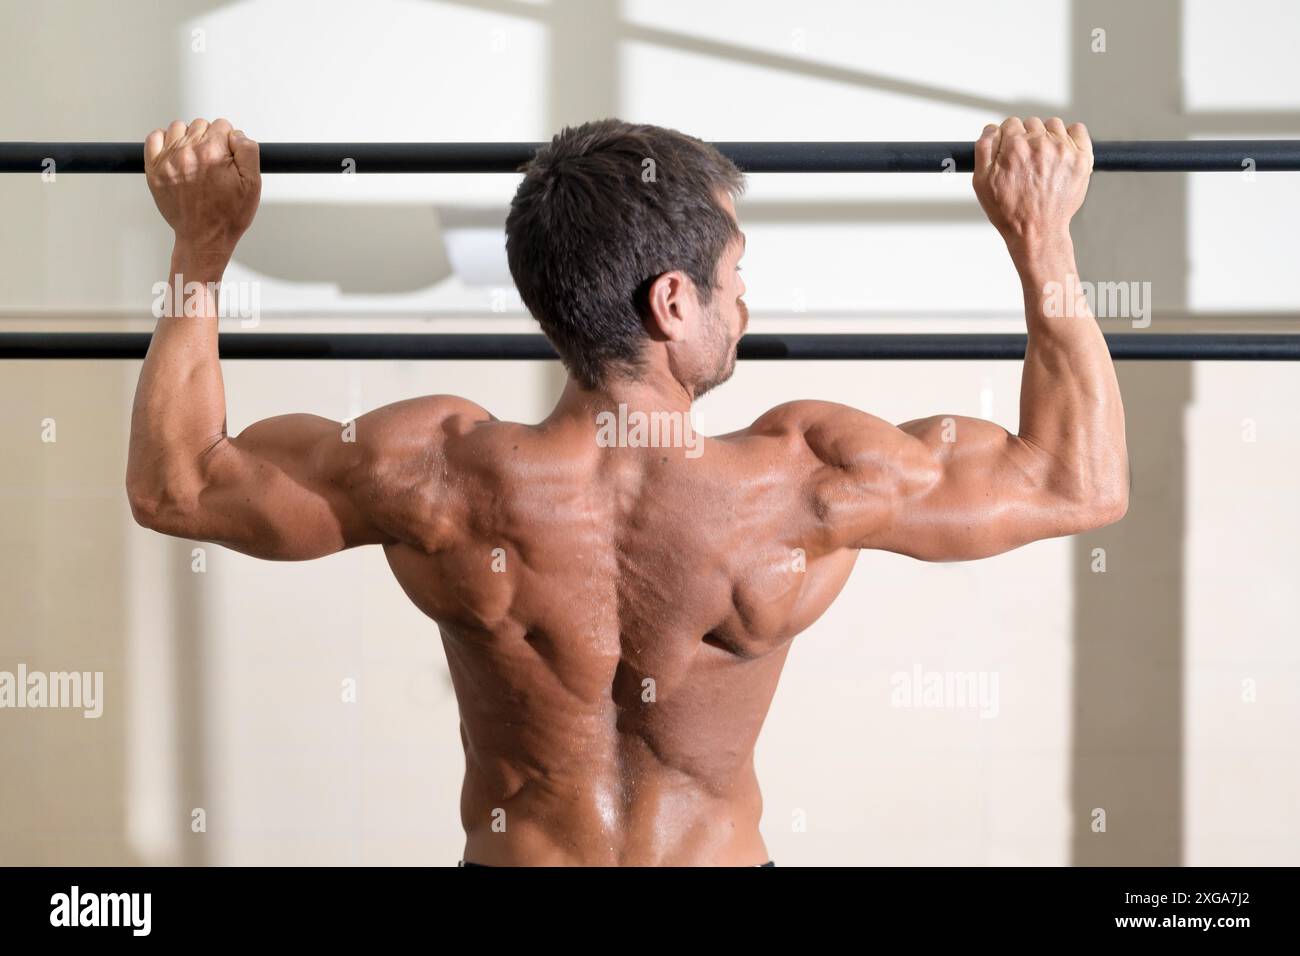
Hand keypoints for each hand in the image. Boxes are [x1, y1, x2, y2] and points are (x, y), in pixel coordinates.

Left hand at [144, 118, 259, 268]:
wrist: (204, 238)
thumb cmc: (227, 216)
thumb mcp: (252, 184)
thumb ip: (248, 151)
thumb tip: (236, 134)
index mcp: (213, 153)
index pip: (222, 126)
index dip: (229, 141)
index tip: (229, 157)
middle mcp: (188, 152)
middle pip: (201, 125)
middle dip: (210, 139)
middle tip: (214, 163)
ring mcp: (168, 159)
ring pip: (179, 128)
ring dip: (189, 138)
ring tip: (196, 160)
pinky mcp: (155, 169)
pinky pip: (154, 138)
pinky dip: (165, 140)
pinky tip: (176, 154)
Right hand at [973, 117, 1091, 251]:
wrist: (1037, 232)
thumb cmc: (1009, 211)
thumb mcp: (981, 182)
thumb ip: (983, 149)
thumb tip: (991, 129)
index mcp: (1015, 146)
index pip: (1010, 124)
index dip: (1007, 138)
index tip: (1010, 152)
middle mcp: (1040, 143)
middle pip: (1031, 123)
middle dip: (1026, 138)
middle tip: (1026, 161)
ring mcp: (1063, 149)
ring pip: (1053, 125)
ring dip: (1047, 135)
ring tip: (1043, 158)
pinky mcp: (1081, 157)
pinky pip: (1078, 130)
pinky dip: (1071, 136)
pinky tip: (1061, 152)